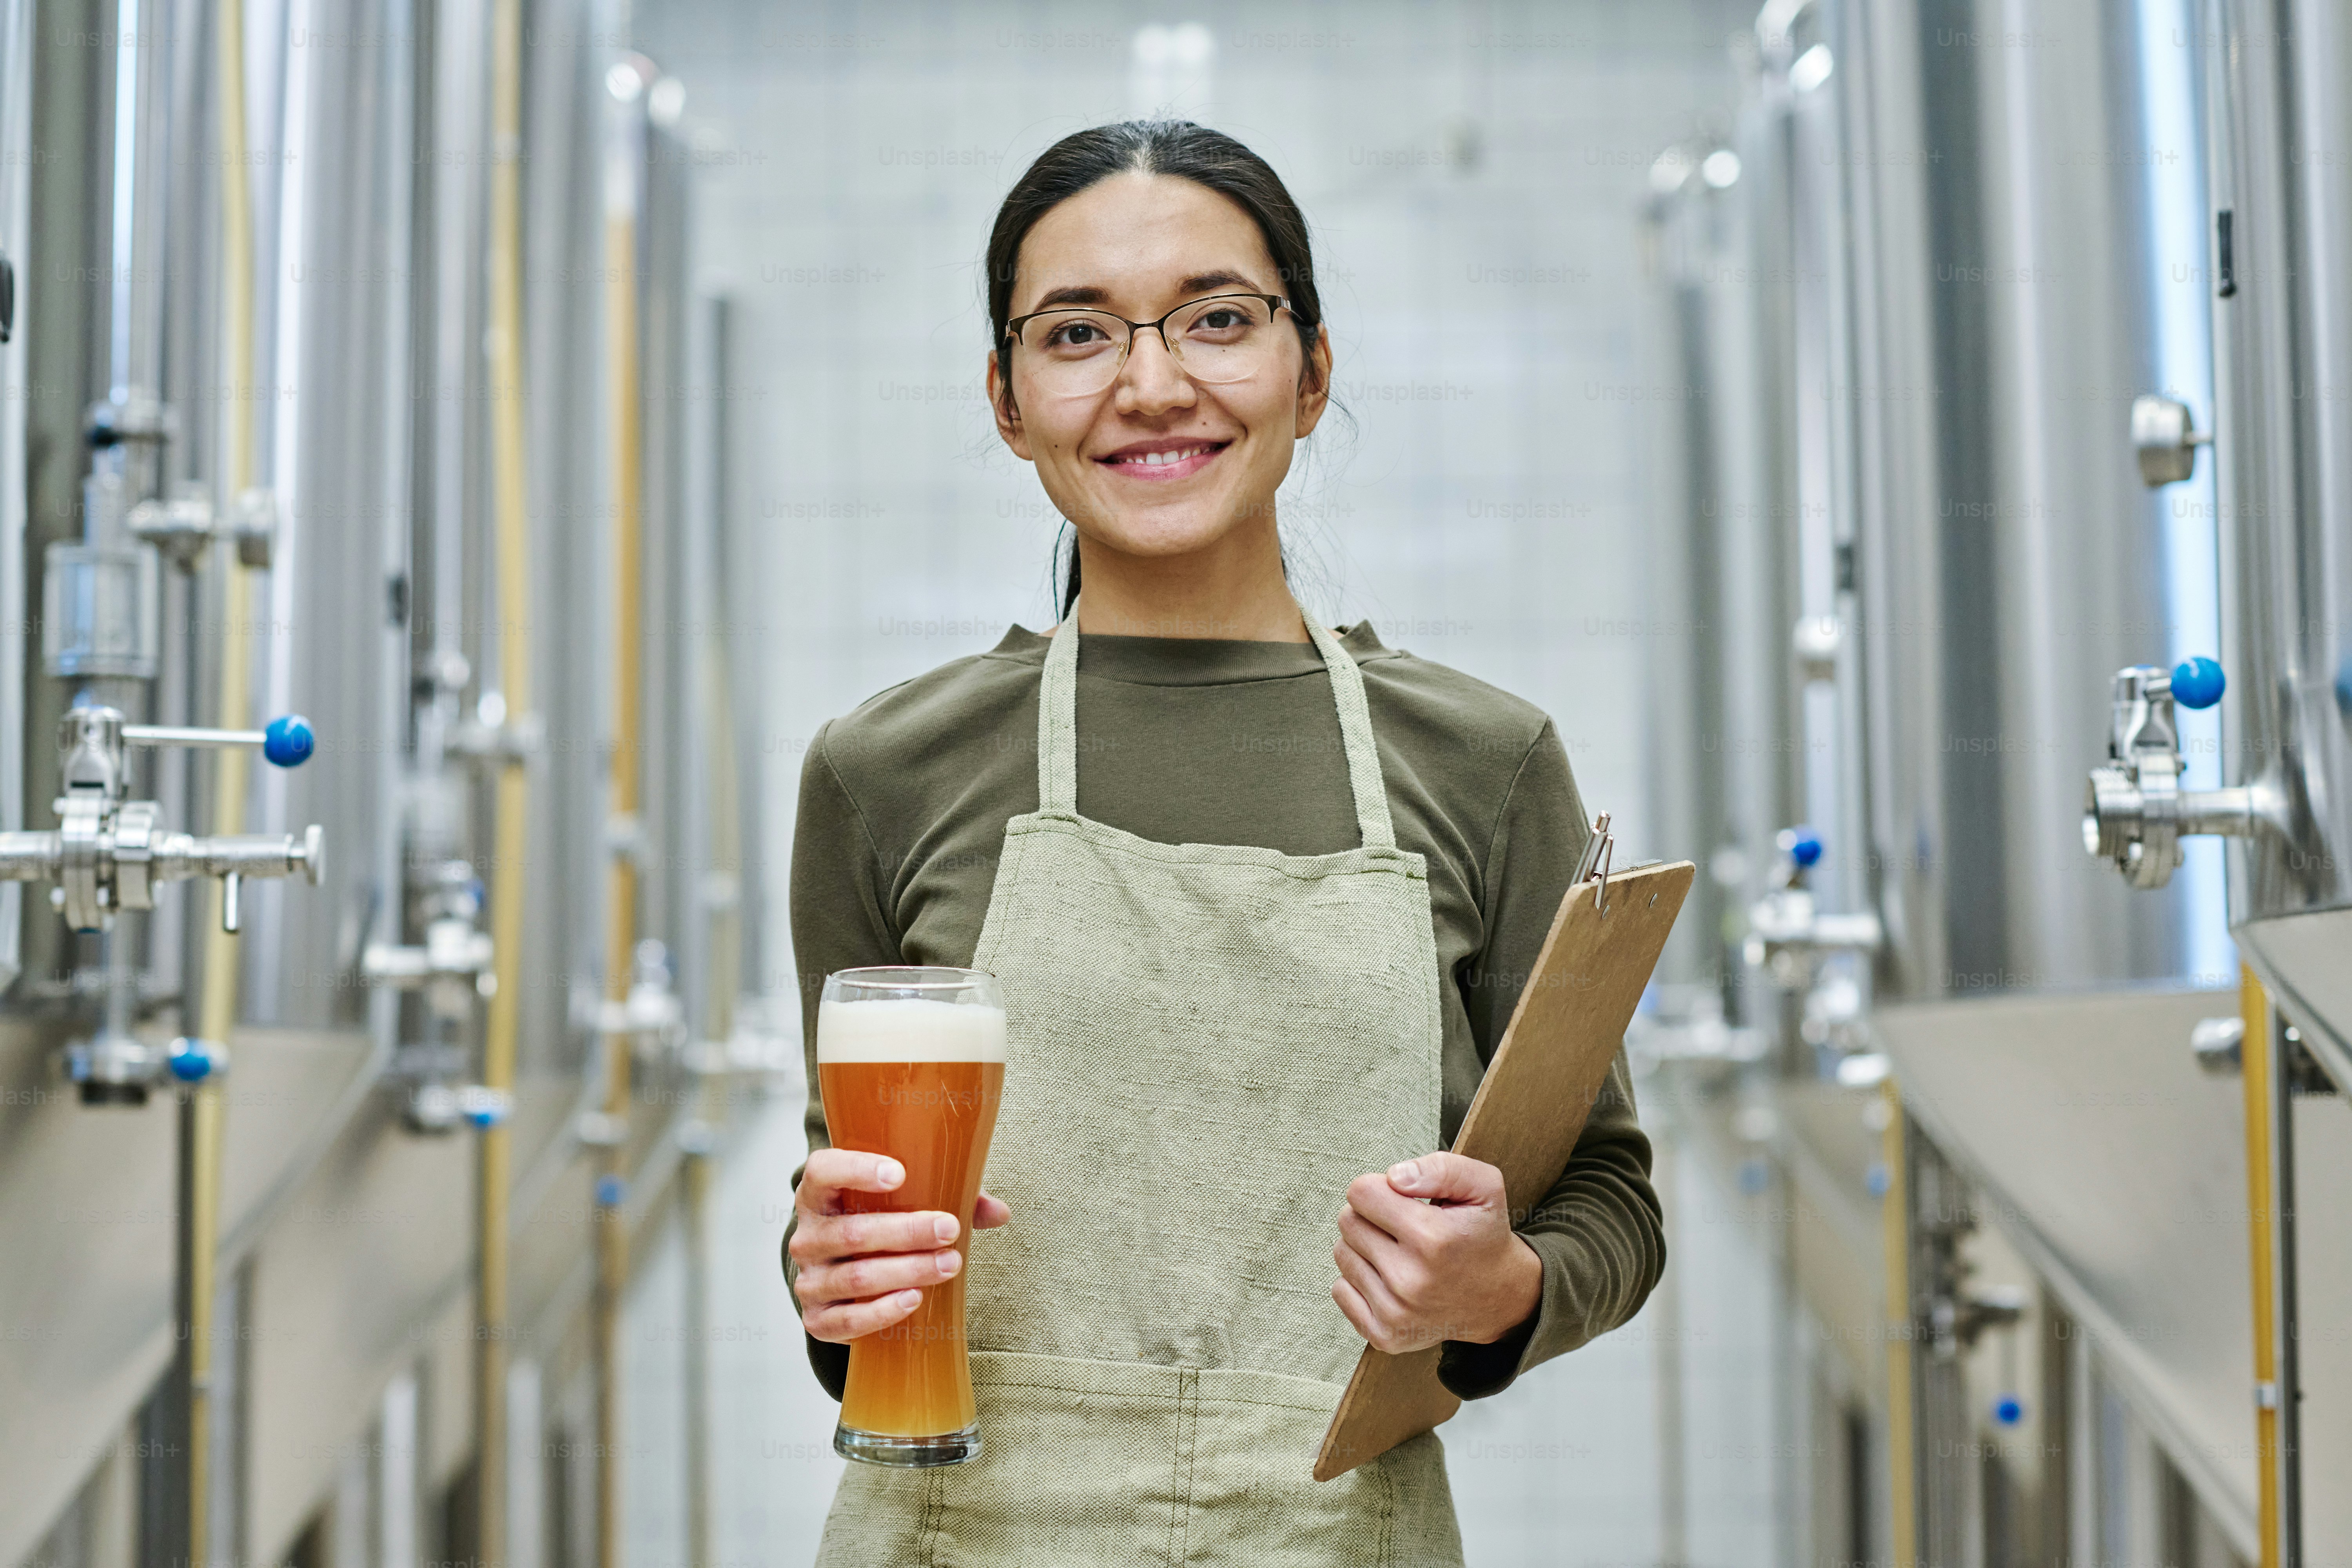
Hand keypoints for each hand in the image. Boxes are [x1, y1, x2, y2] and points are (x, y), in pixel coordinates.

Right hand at [788, 1147, 1010, 1343]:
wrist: (839, 1273)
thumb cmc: (875, 1224)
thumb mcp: (899, 1201)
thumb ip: (948, 1197)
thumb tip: (999, 1212)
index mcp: (818, 1193)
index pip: (824, 1171)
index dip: (857, 1169)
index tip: (899, 1173)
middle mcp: (806, 1236)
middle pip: (852, 1231)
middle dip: (907, 1231)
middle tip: (949, 1230)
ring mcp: (809, 1279)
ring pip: (856, 1277)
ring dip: (907, 1270)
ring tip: (948, 1264)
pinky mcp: (817, 1318)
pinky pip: (847, 1320)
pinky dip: (882, 1311)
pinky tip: (914, 1299)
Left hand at [1332, 1152, 1541, 1354]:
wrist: (1500, 1298)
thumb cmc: (1484, 1236)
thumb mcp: (1484, 1186)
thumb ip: (1442, 1168)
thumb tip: (1394, 1177)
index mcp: (1432, 1237)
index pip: (1360, 1193)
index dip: (1380, 1189)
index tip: (1402, 1200)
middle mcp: (1410, 1280)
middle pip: (1347, 1221)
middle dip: (1370, 1215)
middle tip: (1402, 1226)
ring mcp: (1396, 1312)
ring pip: (1342, 1253)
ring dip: (1364, 1247)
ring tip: (1398, 1251)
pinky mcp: (1385, 1335)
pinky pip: (1340, 1290)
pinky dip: (1359, 1280)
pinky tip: (1390, 1278)